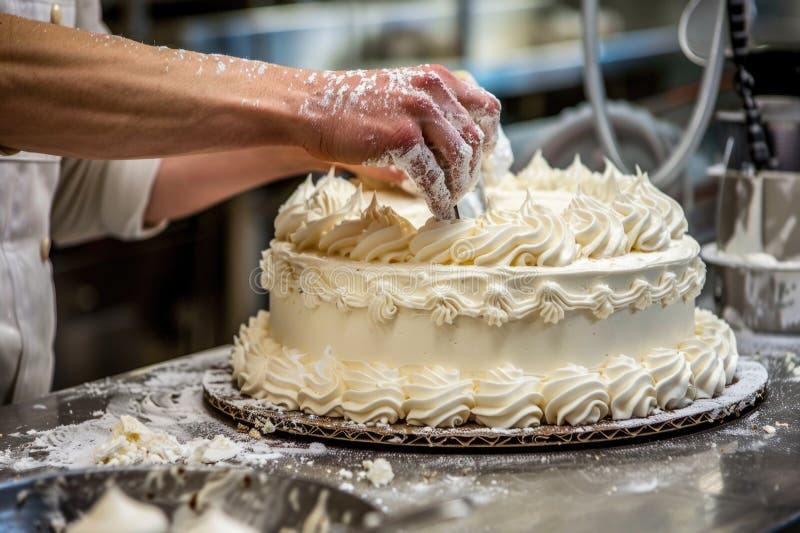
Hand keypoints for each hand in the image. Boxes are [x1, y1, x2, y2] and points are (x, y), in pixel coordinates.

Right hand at [295, 64, 499, 218]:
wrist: (311, 107)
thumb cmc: (350, 108)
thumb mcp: (399, 96)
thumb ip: (429, 116)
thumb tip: (452, 157)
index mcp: (437, 79)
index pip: (485, 108)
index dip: (489, 138)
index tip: (483, 159)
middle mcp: (433, 90)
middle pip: (474, 138)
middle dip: (472, 170)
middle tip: (463, 189)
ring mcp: (418, 112)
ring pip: (459, 158)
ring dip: (458, 186)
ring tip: (450, 201)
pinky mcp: (402, 138)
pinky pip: (432, 176)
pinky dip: (439, 199)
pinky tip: (438, 210)